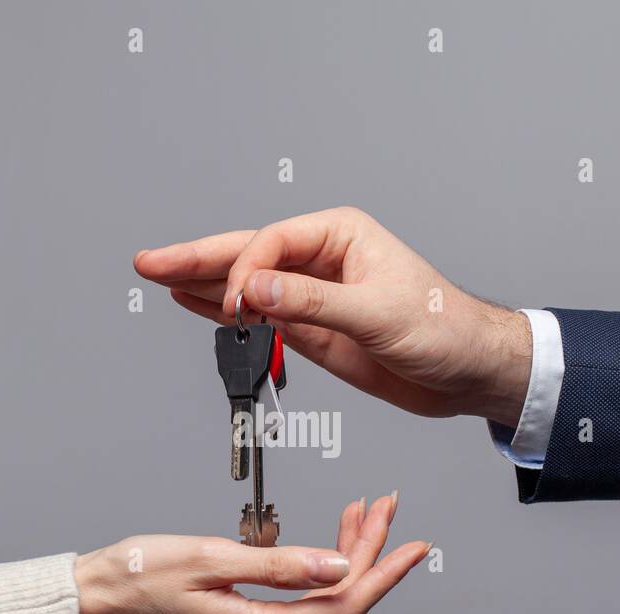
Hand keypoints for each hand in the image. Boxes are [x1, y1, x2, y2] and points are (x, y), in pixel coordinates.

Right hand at [73, 494, 426, 613]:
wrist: (96, 598)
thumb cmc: (138, 574)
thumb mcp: (211, 558)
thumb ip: (279, 565)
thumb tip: (337, 564)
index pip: (343, 603)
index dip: (384, 572)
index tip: (414, 544)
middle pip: (337, 598)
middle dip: (367, 551)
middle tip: (384, 506)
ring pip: (320, 596)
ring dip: (344, 554)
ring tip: (360, 512)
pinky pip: (298, 598)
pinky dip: (316, 565)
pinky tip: (325, 539)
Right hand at [135, 206, 532, 426]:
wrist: (469, 372)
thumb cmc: (445, 329)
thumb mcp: (379, 315)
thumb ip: (313, 303)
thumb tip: (257, 289)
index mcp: (342, 236)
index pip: (273, 245)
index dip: (246, 272)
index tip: (241, 306)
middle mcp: (322, 259)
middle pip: (247, 254)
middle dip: (198, 259)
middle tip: (151, 262)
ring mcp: (313, 295)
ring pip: (247, 285)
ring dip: (204, 284)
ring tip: (158, 276)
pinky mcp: (312, 329)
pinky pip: (261, 316)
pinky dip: (227, 313)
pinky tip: (196, 303)